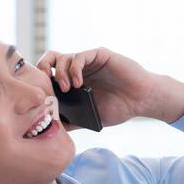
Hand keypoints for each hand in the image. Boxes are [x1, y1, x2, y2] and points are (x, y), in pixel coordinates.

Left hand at [36, 47, 183, 126]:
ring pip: (63, 57)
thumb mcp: (89, 117)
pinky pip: (80, 56)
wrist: (142, 101)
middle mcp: (79, 68)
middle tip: (45, 85)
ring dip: (60, 73)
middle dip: (42, 69)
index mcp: (73, 81)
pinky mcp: (99, 55)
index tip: (41, 96)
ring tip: (67, 88)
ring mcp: (89, 61)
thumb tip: (51, 128)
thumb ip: (72, 120)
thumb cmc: (119, 108)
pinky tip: (77, 83)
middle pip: (50, 59)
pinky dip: (74, 68)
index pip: (48, 73)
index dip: (41, 81)